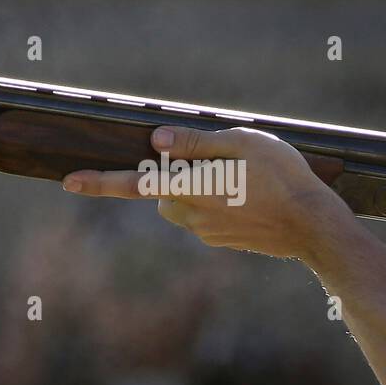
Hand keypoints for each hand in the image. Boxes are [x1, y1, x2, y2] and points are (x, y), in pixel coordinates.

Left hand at [59, 125, 358, 262]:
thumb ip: (196, 143)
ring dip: (200, 193)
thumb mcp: (244, 144)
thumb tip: (156, 141)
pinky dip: (222, 208)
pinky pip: (209, 222)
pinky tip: (255, 199)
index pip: (136, 183)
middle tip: (214, 164)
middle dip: (173, 180)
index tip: (69, 182)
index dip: (100, 182)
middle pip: (163, 195)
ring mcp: (210, 233)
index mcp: (192, 187)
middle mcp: (194, 215)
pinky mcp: (227, 243)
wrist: (316, 227)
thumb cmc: (285, 178)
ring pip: (186, 209)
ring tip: (245, 182)